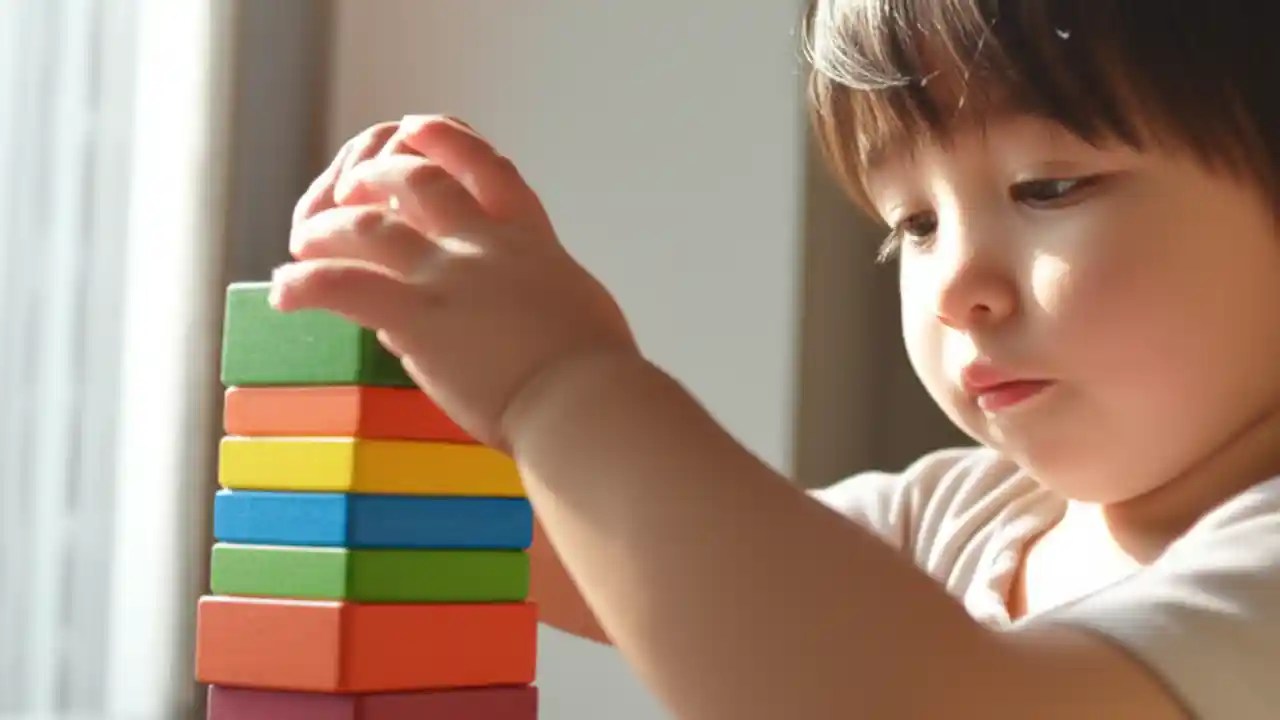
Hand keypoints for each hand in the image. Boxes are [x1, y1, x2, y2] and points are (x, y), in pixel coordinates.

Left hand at [271, 115, 639, 450]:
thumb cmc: (596, 373)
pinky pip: (344, 287)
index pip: (489, 171)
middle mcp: (485, 246)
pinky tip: (282, 292)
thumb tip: (484, 316)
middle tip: (349, 186)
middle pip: (419, 182)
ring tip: (303, 239)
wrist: (584, 400)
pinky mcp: (417, 318)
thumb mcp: (576, 314)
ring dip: (328, 228)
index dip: (450, 142)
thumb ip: (532, 299)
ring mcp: (448, 278)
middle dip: (376, 176)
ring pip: (370, 228)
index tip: (417, 128)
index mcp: (532, 242)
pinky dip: (305, 284)